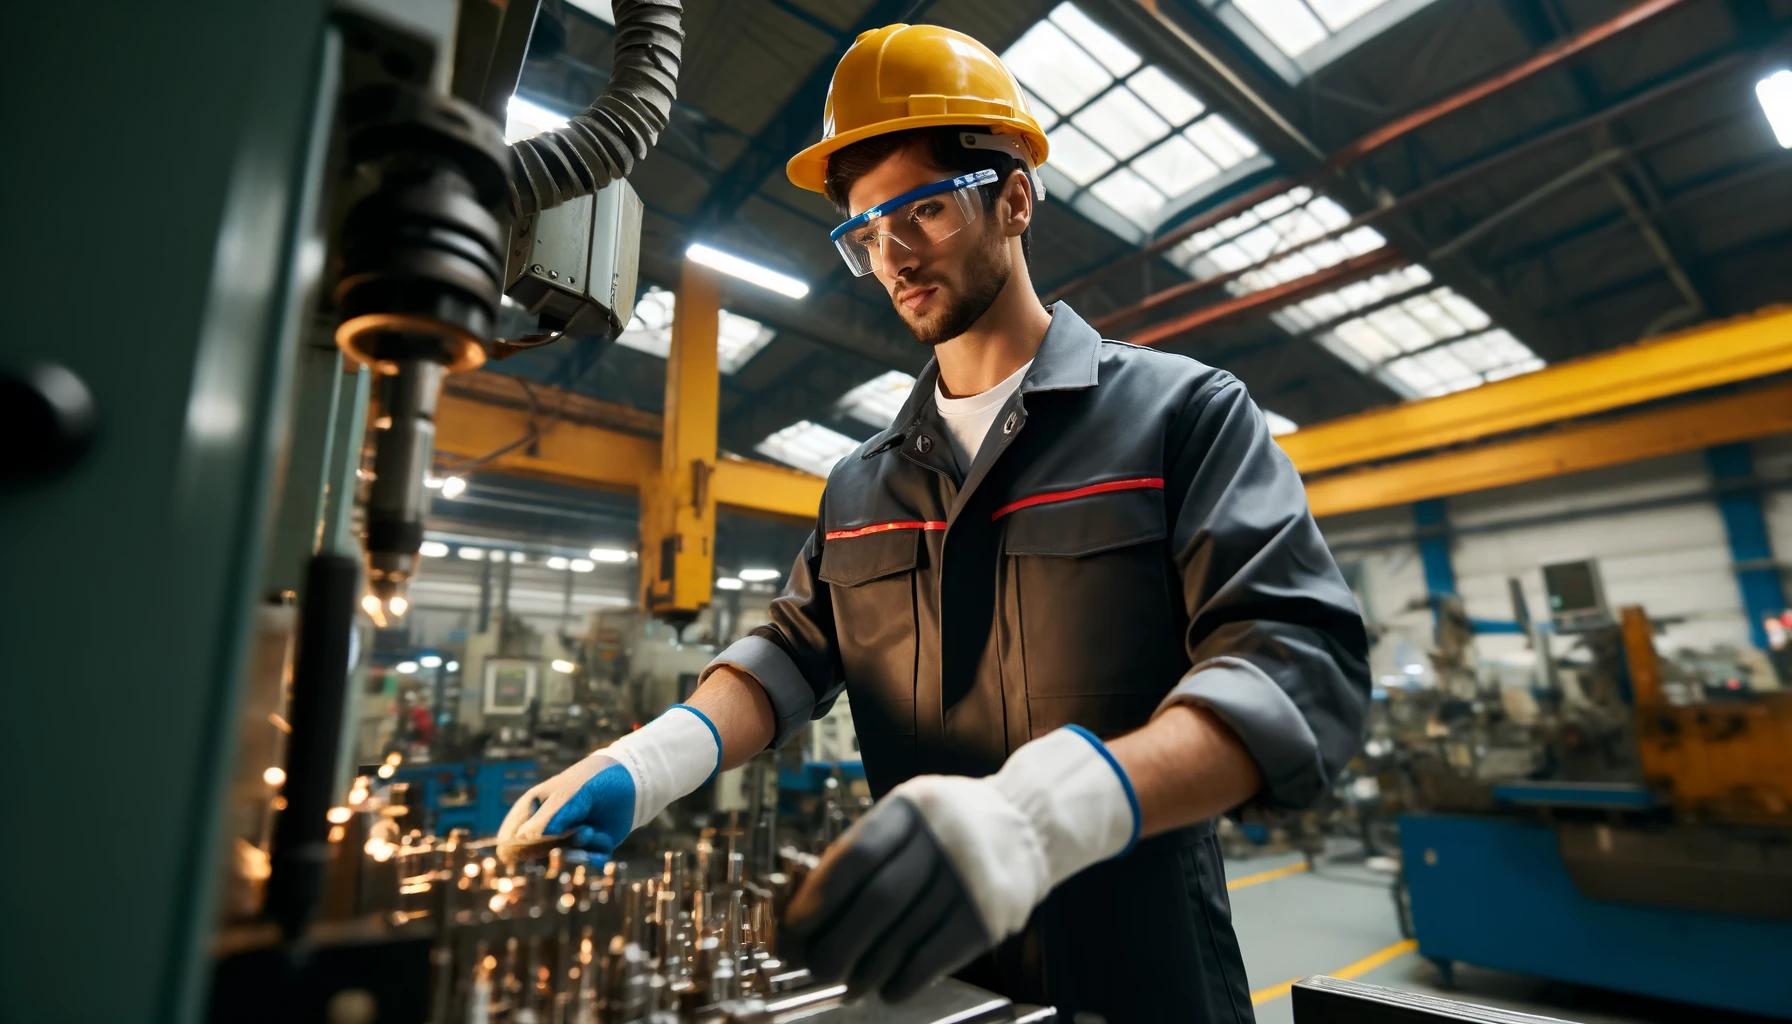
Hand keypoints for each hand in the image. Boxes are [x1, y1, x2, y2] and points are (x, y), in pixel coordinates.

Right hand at [495, 704, 721, 863]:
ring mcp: (567, 841)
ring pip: (562, 863)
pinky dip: (594, 858)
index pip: (511, 838)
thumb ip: (549, 816)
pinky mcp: (590, 851)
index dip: (520, 848)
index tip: (541, 842)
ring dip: (577, 852)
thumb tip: (523, 840)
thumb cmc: (594, 780)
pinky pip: (586, 865)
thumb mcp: (571, 794)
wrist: (633, 782)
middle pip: (537, 857)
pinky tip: (602, 842)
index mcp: (531, 810)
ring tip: (590, 831)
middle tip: (577, 831)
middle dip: (556, 850)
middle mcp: (546, 830)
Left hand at [782, 726, 1138, 1001]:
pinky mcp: (989, 916)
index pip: (857, 856)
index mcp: (912, 806)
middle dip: (838, 943)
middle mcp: (944, 839)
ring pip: (904, 936)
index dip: (820, 898)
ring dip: (866, 970)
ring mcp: (970, 878)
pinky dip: (902, 979)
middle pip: (878, 902)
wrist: (1031, 822)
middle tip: (817, 968)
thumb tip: (806, 913)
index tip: (797, 929)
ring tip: (848, 983)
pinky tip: (887, 986)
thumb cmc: (949, 826)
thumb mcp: (908, 814)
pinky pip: (934, 958)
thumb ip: (862, 851)